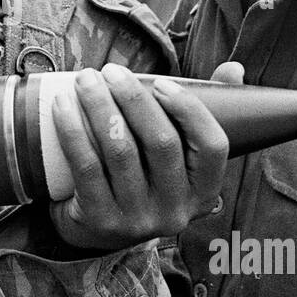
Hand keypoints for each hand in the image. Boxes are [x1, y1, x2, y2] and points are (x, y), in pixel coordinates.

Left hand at [49, 64, 231, 250]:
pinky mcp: (101, 220)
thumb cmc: (142, 174)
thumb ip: (203, 111)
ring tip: (85, 80)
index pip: (212, 146)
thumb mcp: (176, 153)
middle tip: (110, 71)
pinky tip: (62, 104)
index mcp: (204, 192)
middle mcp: (177, 211)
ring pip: (121, 152)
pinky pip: (86, 167)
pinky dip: (73, 130)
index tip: (159, 82)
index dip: (189, 110)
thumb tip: (234, 69)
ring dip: (100, 107)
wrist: (95, 227)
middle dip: (134, 98)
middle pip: (161, 143)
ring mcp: (139, 220)